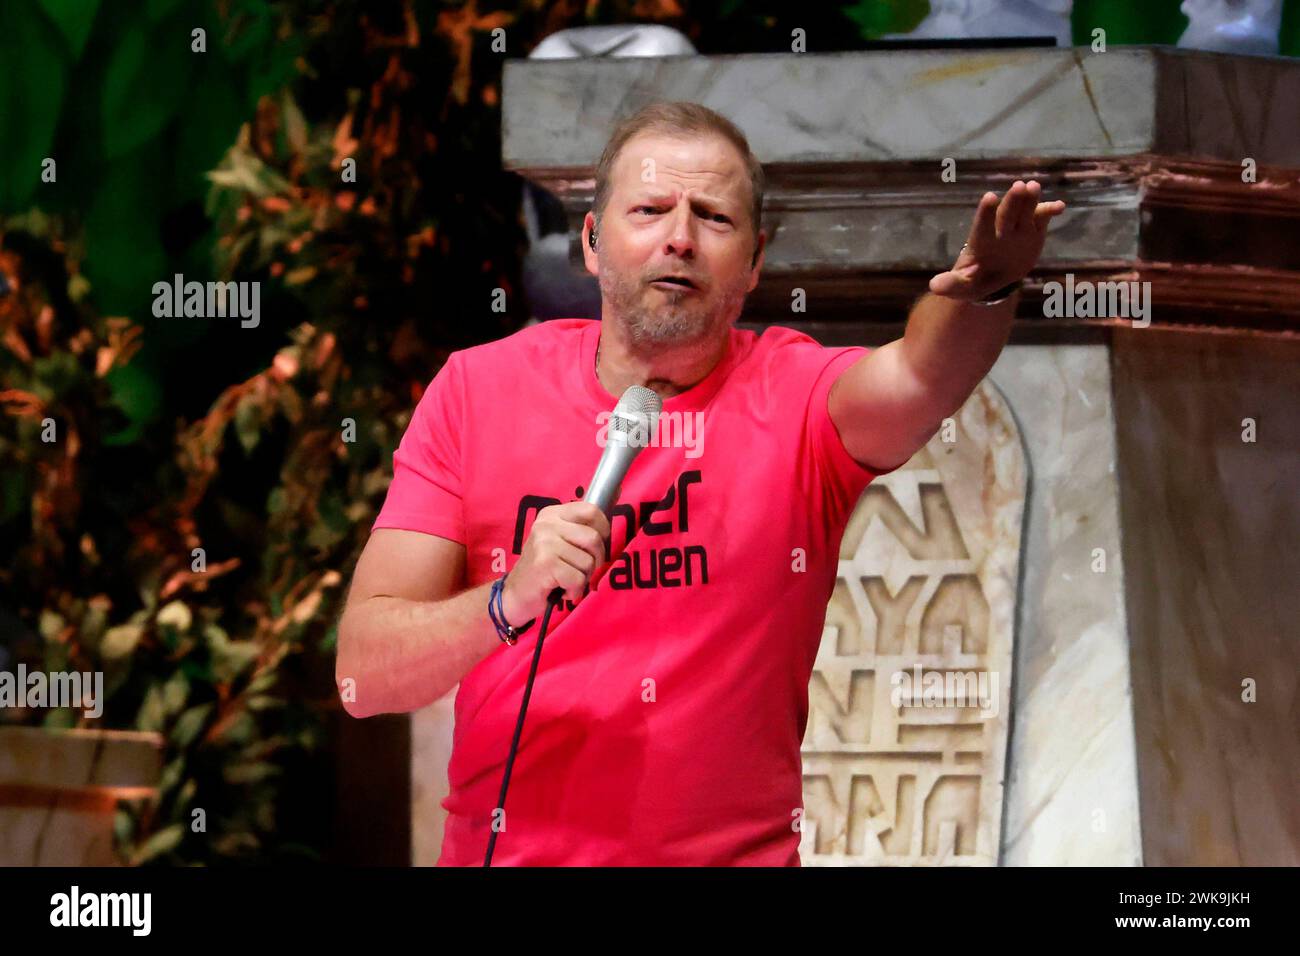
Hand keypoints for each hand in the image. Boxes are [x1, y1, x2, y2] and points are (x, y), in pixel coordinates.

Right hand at [502, 501, 610, 621]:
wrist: (515, 594)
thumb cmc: (544, 568)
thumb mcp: (560, 539)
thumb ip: (583, 523)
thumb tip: (618, 490)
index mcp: (553, 514)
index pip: (592, 510)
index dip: (603, 530)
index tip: (594, 546)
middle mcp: (547, 524)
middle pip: (594, 538)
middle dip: (595, 560)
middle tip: (580, 569)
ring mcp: (545, 543)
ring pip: (588, 562)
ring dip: (583, 578)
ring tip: (566, 579)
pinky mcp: (546, 564)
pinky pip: (579, 579)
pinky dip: (574, 591)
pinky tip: (561, 589)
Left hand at [928, 180, 1066, 300]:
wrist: (993, 280)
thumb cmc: (972, 282)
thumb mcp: (961, 286)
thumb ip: (951, 284)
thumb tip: (934, 286)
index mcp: (981, 242)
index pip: (983, 225)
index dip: (986, 213)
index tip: (990, 197)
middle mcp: (999, 231)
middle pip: (1006, 214)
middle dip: (1012, 201)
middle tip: (1019, 186)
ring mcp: (1017, 229)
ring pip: (1024, 211)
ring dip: (1030, 200)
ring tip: (1034, 187)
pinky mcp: (1033, 231)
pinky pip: (1041, 219)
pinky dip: (1049, 212)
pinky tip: (1059, 207)